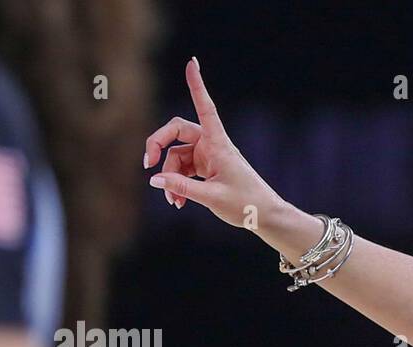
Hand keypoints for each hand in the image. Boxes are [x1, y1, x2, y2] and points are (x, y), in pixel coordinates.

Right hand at [143, 57, 282, 228]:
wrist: (264, 217)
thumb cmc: (246, 205)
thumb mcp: (211, 197)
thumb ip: (181, 187)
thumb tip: (152, 178)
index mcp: (219, 143)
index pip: (205, 108)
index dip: (197, 85)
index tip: (191, 62)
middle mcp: (211, 145)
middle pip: (176, 131)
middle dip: (158, 146)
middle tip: (147, 164)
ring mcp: (207, 156)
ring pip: (176, 156)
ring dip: (169, 177)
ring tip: (173, 200)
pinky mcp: (206, 168)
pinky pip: (183, 170)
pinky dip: (177, 185)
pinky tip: (177, 202)